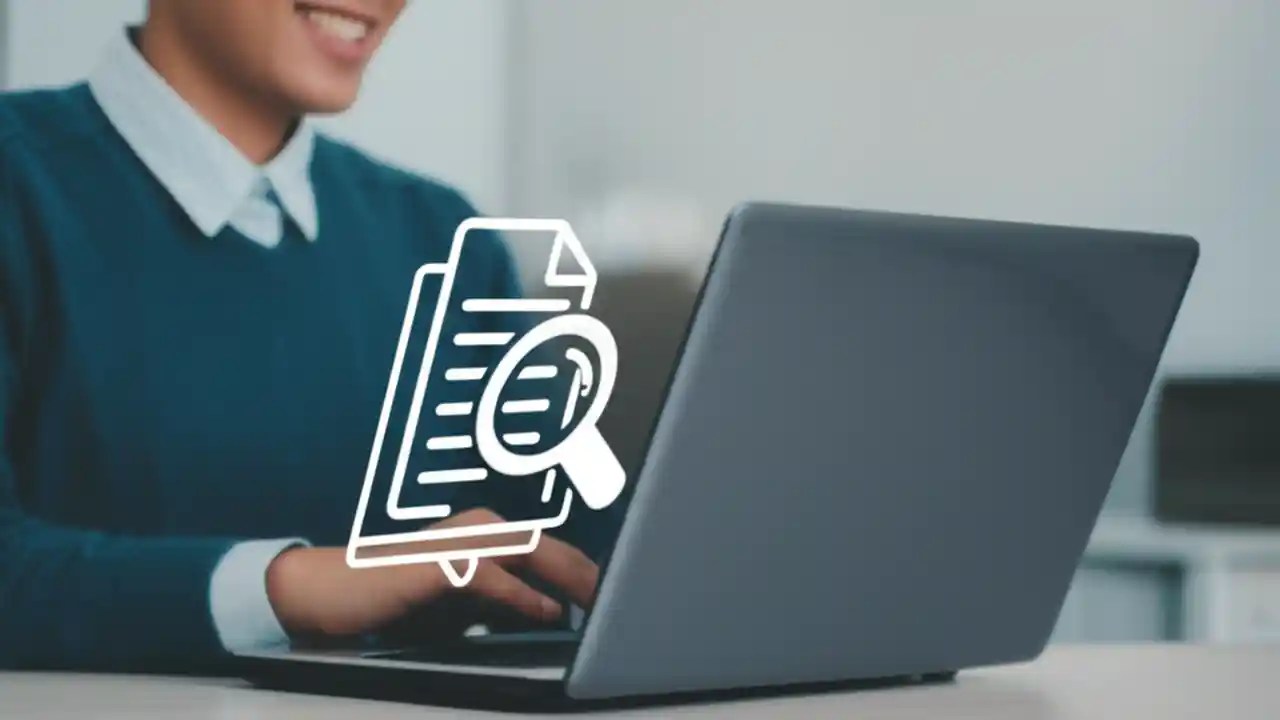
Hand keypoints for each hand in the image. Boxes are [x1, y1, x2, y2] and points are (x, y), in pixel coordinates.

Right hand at [265, 508, 598, 637]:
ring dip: (573, 581)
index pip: (555, 551)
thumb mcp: (462, 602)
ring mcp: (462, 541)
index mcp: (490, 532)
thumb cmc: (398, 598)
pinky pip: (493, 579)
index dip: (590, 572)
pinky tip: (549, 614)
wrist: (333, 590)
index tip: (623, 594)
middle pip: (555, 548)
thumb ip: (505, 602)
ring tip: (604, 604)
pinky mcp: (441, 565)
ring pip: (534, 553)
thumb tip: (554, 614)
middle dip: (594, 574)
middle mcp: (482, 526)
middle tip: (632, 598)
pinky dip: (525, 597)